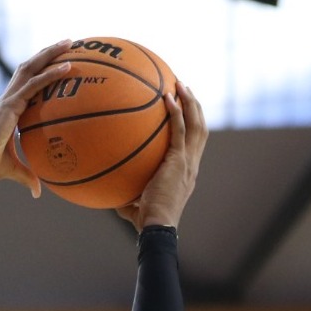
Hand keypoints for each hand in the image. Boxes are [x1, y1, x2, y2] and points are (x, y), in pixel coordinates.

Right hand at [0, 40, 77, 196]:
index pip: (28, 82)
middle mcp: (11, 98)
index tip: (59, 61)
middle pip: (31, 67)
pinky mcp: (11, 104)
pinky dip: (51, 74)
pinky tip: (68, 67)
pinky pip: (35, 84)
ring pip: (32, 67)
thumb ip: (29, 176)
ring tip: (71, 42)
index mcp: (11, 108)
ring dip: (51, 53)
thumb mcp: (16, 170)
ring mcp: (11, 98)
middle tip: (70, 42)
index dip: (42, 69)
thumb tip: (39, 193)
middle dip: (49, 52)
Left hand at [116, 82, 206, 232]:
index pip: (194, 143)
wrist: (157, 226)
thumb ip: (127, 194)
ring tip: (180, 84)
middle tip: (184, 88)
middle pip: (201, 128)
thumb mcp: (136, 203)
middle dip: (195, 106)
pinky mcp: (179, 160)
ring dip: (190, 102)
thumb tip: (109, 191)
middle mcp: (192, 164)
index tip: (185, 109)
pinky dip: (176, 112)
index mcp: (186, 172)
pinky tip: (167, 97)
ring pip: (197, 124)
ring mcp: (188, 161)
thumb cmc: (146, 221)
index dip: (193, 124)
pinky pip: (179, 130)